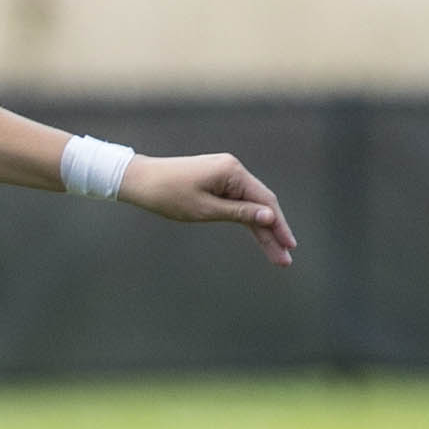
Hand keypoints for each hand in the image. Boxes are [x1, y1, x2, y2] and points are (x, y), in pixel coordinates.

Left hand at [117, 153, 297, 266]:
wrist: (138, 179)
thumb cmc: (168, 194)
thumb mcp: (205, 209)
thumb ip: (239, 213)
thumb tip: (270, 217)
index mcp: (232, 171)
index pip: (265, 201)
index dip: (279, 226)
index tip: (290, 248)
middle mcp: (232, 169)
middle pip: (262, 204)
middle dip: (274, 232)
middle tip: (285, 260)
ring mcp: (224, 173)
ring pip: (251, 205)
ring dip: (262, 229)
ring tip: (276, 254)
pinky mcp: (216, 180)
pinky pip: (238, 201)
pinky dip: (247, 219)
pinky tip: (259, 235)